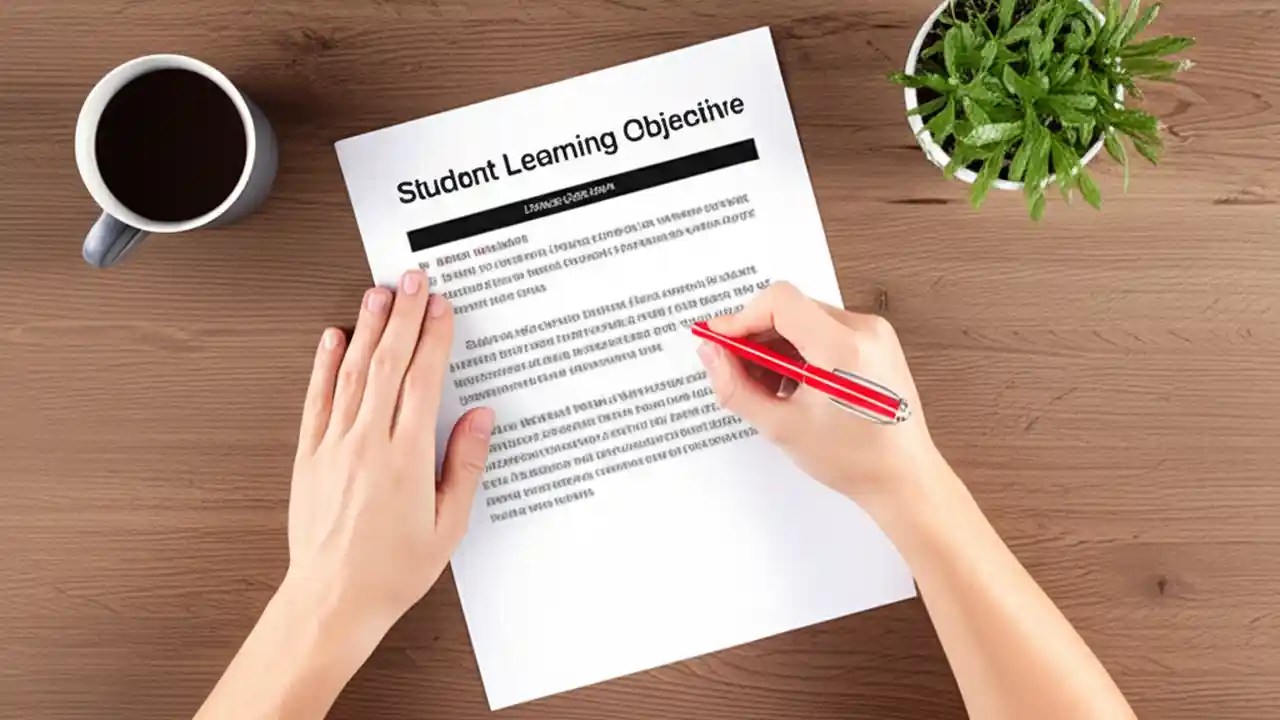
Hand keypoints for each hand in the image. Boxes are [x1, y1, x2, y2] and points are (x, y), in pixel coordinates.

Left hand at [287, 270, 493, 636]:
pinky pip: (317, 400)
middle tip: (412, 280)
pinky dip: (324, 365)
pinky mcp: (308, 456)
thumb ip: (464, 464)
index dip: (433, 337)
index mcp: (406, 459)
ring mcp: (333, 447)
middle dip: (403, 315)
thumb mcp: (448, 525)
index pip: (423, 380)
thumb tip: (479, 418)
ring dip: (367, 327)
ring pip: (351, 372)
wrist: (332, 600)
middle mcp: (367, 444)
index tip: (442, 308)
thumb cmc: (392, 571)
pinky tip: (333, 338)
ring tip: (379, 293)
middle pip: (387, 363)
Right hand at [696, 282, 944, 515]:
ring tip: (771, 388)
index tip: (721, 338)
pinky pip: (825, 330)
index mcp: (843, 348)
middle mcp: (864, 331)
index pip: (779, 301)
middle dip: (757, 337)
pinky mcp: (876, 342)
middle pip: (791, 309)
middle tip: (739, 371)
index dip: (741, 317)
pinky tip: (795, 386)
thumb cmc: (854, 459)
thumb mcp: (781, 426)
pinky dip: (801, 351)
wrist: (903, 477)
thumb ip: (736, 387)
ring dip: (778, 346)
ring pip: (805, 319)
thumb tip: (711, 354)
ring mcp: (874, 334)